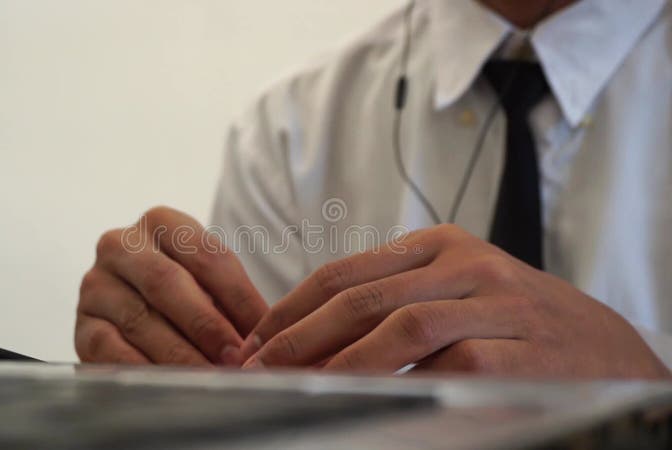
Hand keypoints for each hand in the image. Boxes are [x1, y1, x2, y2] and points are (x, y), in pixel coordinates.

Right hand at [75, 206, 266, 365]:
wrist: (136, 307)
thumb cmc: (188, 292)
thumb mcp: (211, 283)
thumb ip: (233, 301)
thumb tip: (263, 337)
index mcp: (161, 222)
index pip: (206, 256)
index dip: (238, 298)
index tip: (260, 333)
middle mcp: (121, 245)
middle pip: (167, 283)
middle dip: (207, 326)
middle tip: (235, 359)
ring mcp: (96, 284)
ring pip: (141, 320)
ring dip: (181, 355)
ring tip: (212, 378)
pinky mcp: (82, 325)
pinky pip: (112, 350)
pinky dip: (146, 370)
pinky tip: (171, 386)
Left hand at [241, 224, 669, 378]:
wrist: (606, 349)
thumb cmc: (518, 324)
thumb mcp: (459, 291)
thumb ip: (398, 298)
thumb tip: (316, 334)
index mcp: (441, 245)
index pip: (348, 272)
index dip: (294, 305)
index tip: (260, 337)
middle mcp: (466, 265)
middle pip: (362, 297)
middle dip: (301, 335)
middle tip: (262, 365)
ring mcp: (493, 304)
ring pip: (398, 326)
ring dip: (339, 360)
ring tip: (299, 384)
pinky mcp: (516, 348)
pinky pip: (445, 364)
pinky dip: (399, 382)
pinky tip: (366, 398)